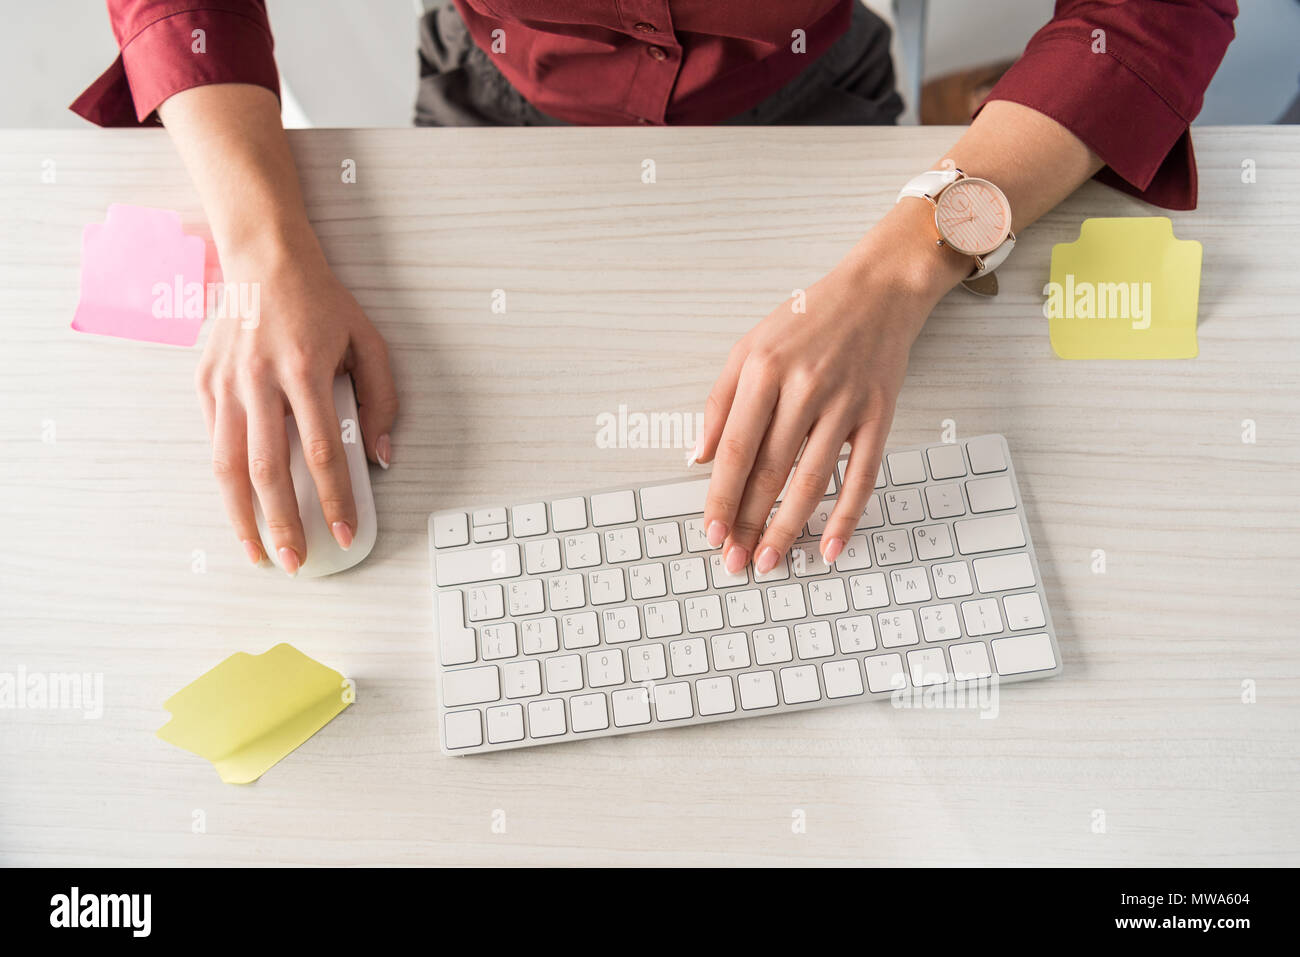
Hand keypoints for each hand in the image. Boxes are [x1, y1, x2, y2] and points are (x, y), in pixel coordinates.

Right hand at [194, 236, 397, 574]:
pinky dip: (226, 481)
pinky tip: (240, 508)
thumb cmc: (321, 301)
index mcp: (306, 370)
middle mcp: (261, 380)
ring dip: (243, 517)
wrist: (264, 258)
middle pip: (269, 470)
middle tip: (297, 561)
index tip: (345, 533)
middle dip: (284, 524)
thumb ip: (381, 399)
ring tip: (258, 552)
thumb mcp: (368, 341)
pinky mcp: (205, 383)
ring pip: (228, 466)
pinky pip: (215, 442)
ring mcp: (227, 383)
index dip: (335, 499)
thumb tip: (382, 454)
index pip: (322, 452)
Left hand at [693, 214, 963, 574]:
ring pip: (813, 479)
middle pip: (771, 470)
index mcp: (764, 370)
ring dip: (789, 527)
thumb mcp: (748, 347)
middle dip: (749, 522)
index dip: (721, 495)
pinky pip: (862, 475)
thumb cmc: (804, 321)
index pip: (736, 447)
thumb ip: (719, 402)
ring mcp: (845, 403)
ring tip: (769, 560)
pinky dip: (847, 515)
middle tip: (735, 561)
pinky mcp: (879, 415)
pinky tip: (830, 547)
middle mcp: (804, 387)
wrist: (876, 292)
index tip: (711, 532)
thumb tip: (697, 458)